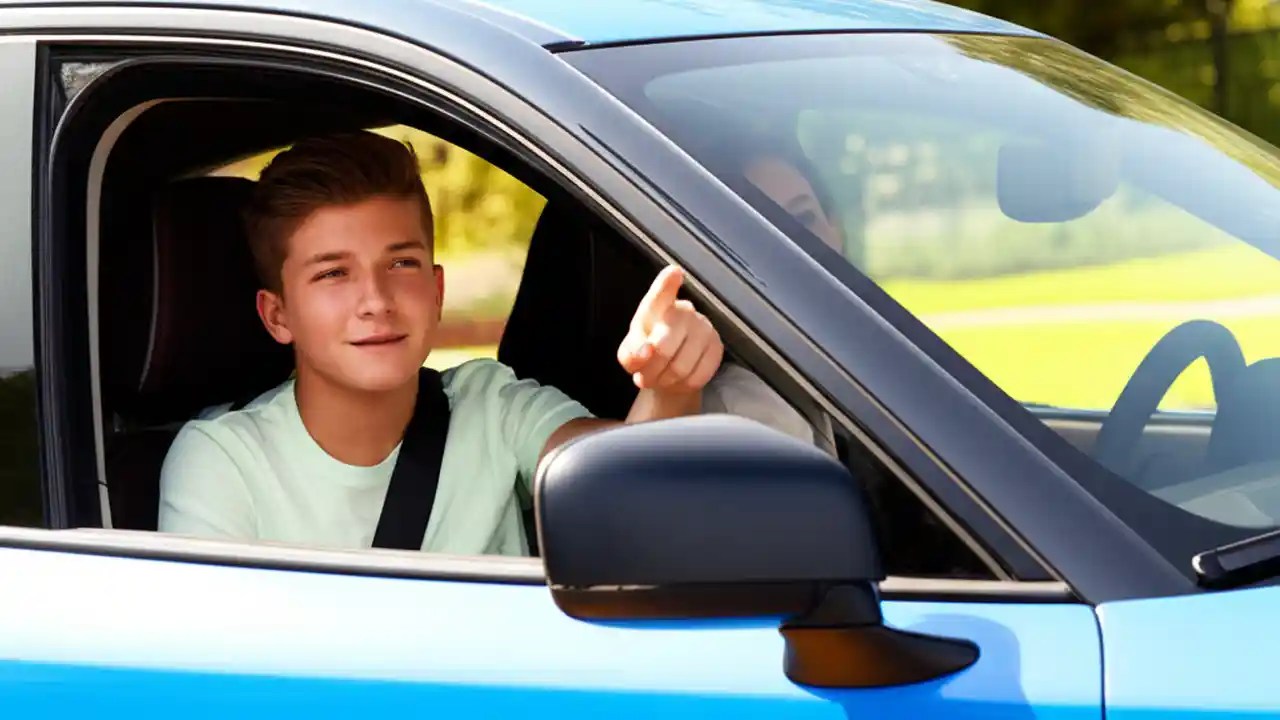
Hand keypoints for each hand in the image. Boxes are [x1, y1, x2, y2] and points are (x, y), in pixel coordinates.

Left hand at [617, 266, 723, 394]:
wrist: (669, 366)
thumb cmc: (647, 351)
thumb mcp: (630, 353)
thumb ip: (630, 353)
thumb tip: (646, 352)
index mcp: (657, 306)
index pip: (662, 292)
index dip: (667, 283)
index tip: (674, 273)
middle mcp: (684, 311)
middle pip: (663, 348)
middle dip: (650, 371)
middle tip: (643, 378)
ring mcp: (704, 327)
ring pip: (681, 367)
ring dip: (665, 381)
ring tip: (659, 379)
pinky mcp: (717, 347)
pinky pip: (698, 376)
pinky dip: (682, 386)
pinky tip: (677, 381)